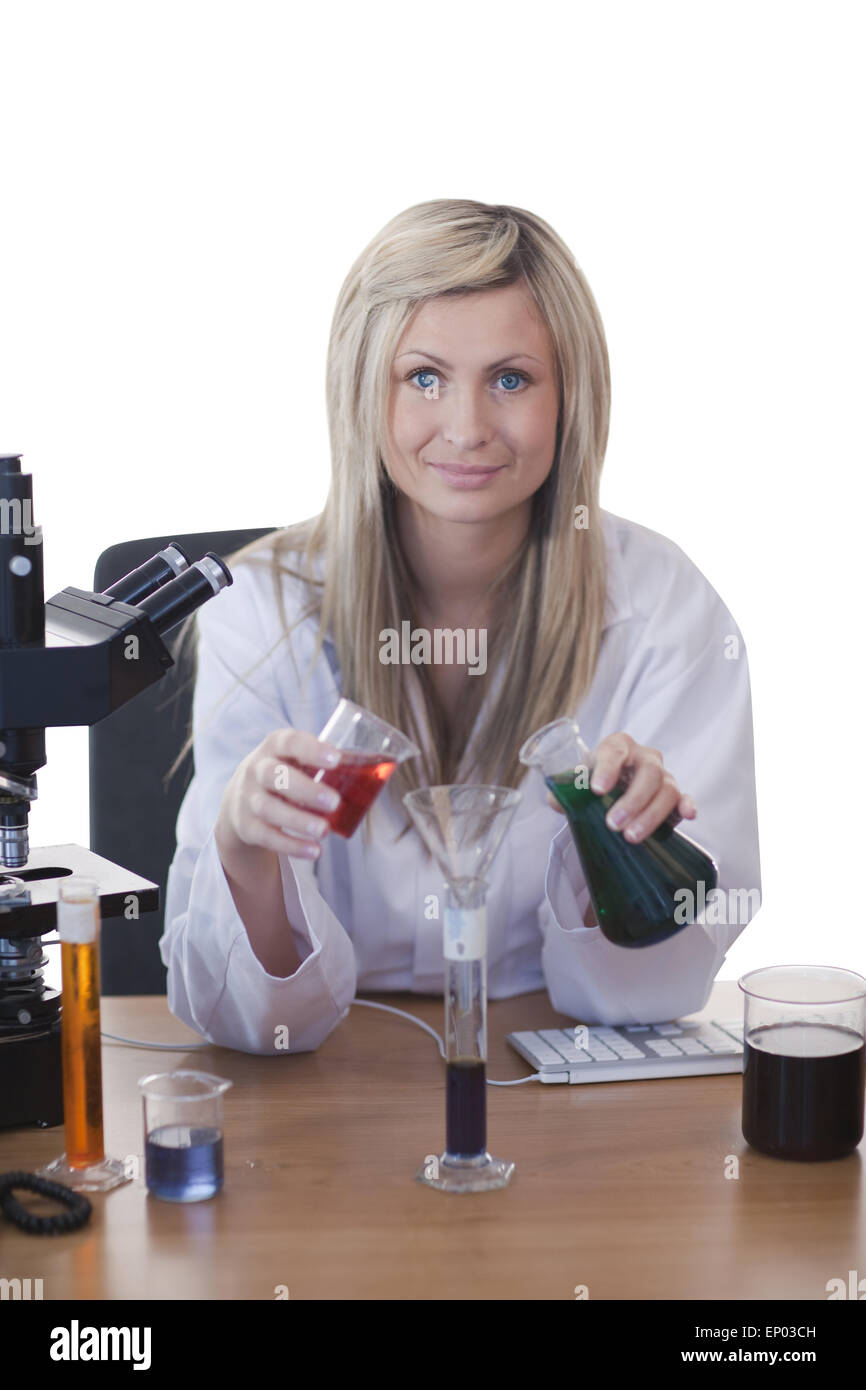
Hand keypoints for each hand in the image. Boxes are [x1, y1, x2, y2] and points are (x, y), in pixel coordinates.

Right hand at [215, 728, 342, 862]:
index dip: (311, 749)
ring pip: (269, 808)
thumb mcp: (296, 760)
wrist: (240, 799)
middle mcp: (256, 769)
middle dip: (305, 789)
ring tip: (325, 830)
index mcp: (274, 747)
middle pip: (274, 776)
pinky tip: (314, 851)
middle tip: (335, 802)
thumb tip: (379, 767)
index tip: (336, 759)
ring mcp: (248, 799)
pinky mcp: (247, 827)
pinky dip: (291, 846)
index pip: (288, 742)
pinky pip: (267, 837)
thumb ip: (325, 763)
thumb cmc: (285, 773)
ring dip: (299, 821)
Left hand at [545, 731, 696, 842]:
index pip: (614, 751)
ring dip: (650, 814)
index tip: (596, 789)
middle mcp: (644, 757)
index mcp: (618, 746)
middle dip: (632, 800)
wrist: (610, 788)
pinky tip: (686, 816)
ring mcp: (662, 775)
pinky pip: (684, 797)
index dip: (607, 769)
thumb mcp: (577, 782)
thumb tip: (557, 800)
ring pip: (666, 789)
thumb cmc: (593, 781)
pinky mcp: (674, 795)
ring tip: (631, 836)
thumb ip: (565, 790)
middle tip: (613, 824)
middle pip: (648, 773)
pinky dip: (686, 805)